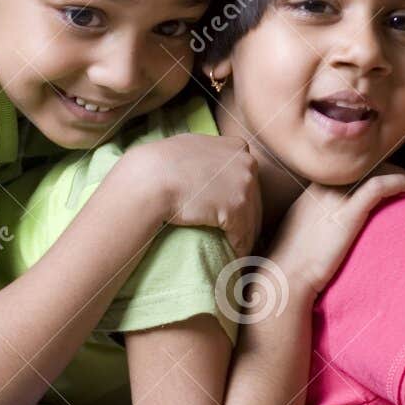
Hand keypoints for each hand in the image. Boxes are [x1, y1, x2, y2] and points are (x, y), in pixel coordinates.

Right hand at [119, 133, 260, 256]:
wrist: (151, 178)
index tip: (233, 212)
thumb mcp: (193, 146)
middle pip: (253, 199)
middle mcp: (247, 163)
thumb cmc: (162, 163)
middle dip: (247, 219)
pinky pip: (243, 235)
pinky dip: (239, 249)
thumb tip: (210, 165)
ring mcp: (244, 185)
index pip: (246, 178)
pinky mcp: (237, 208)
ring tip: (238, 253)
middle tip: (240, 237)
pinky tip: (234, 259)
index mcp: (237, 147)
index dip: (240, 197)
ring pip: (251, 219)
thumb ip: (210, 154)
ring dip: (245, 238)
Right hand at [270, 167, 404, 292]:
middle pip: (361, 165)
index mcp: (312, 189)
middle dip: (385, 167)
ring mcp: (335, 197)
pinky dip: (400, 181)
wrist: (286, 275)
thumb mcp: (300, 229)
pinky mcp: (348, 212)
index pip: (346, 168)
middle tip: (403, 176)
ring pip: (373, 170)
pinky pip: (379, 186)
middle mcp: (323, 186)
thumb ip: (314, 217)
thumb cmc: (292, 261)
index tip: (384, 174)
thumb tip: (329, 224)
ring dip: (397, 172)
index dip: (369, 168)